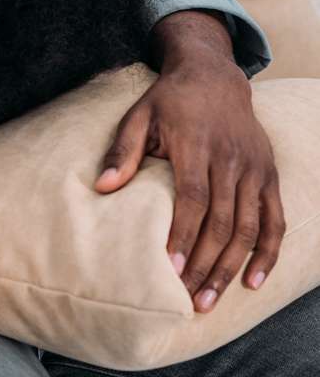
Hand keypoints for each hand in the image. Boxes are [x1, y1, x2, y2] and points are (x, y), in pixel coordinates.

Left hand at [95, 61, 284, 311]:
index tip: (170, 269)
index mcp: (197, 145)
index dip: (183, 235)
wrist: (215, 75)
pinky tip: (252, 281)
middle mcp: (231, 159)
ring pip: (248, 227)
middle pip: (221, 221)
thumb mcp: (139, 115)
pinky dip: (267, 253)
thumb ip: (123, 151)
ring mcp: (254, 169)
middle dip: (204, 264)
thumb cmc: (169, 101)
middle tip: (186, 300)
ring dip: (230, 267)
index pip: (193, 198)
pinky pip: (274, 219)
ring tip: (209, 300)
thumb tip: (102, 187)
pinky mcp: (269, 175)